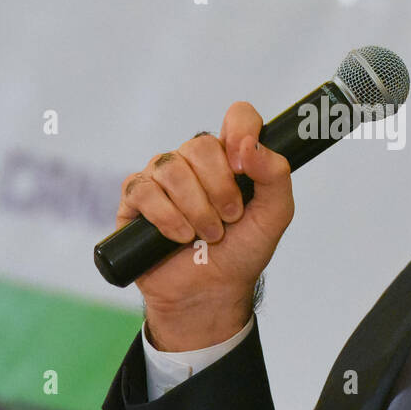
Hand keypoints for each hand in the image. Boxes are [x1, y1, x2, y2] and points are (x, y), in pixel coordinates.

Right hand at [116, 101, 293, 349]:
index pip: (238, 116)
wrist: (210, 293)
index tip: (243, 166)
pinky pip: (143, 190)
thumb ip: (275, 176)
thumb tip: (250, 146)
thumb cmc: (241, 252)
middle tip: (229, 218)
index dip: (240, 131)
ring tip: (206, 234)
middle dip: (219, 189)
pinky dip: (167, 217)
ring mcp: (162, 178)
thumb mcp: (274, 216)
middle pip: (200, 146)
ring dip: (195, 208)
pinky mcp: (135, 200)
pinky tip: (180, 237)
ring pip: (171, 169)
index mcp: (230, 157)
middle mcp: (193, 161)